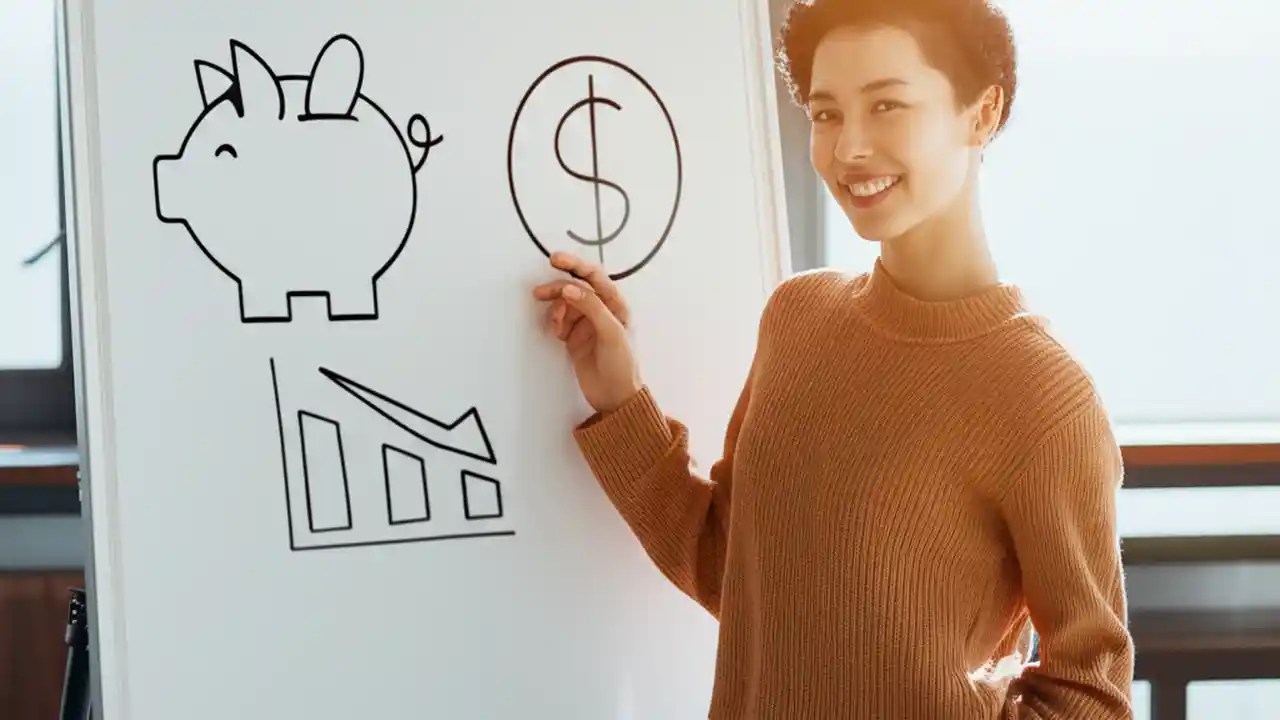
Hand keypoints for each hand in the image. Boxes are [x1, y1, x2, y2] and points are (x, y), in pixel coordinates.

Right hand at [532, 252, 642, 413]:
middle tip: (540, 292)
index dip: (575, 265)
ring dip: (555, 309)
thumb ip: (592, 307)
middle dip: (558, 288)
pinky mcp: (574, 337)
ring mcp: (586, 323)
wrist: (614, 397)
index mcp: (615, 304)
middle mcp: (601, 310)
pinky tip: (556, 332)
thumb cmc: (622, 365)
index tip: (555, 259)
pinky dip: (554, 323)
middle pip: (575, 289)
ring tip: (555, 323)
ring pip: (564, 305)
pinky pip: (559, 321)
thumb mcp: (611, 333)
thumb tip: (570, 289)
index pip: (594, 276)